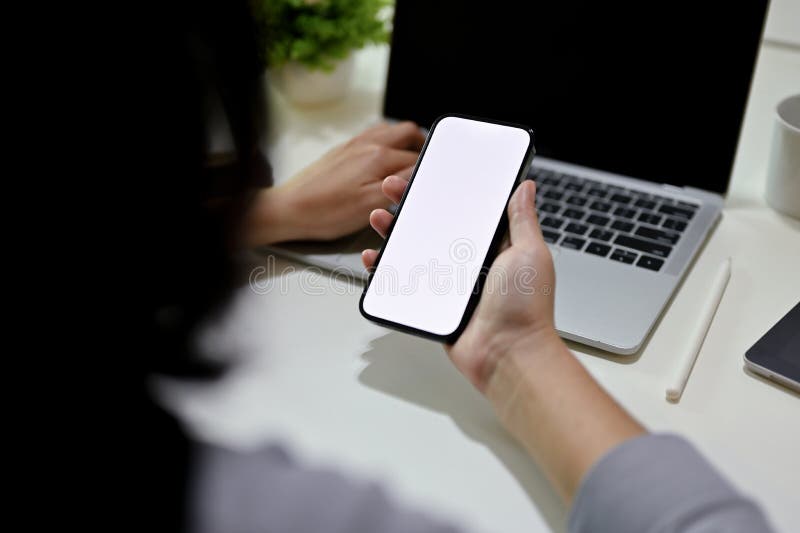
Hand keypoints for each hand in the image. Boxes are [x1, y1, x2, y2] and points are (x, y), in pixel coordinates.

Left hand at [244, 122, 424, 245]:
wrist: (291, 208)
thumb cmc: (327, 211)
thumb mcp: (372, 203)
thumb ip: (401, 184)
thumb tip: (423, 170)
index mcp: (379, 156)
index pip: (418, 156)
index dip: (431, 167)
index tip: (439, 176)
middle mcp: (368, 143)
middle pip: (408, 133)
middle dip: (423, 145)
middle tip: (431, 162)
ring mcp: (354, 144)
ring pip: (390, 131)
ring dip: (405, 140)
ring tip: (412, 158)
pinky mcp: (343, 150)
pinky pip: (373, 136)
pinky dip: (387, 142)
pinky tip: (385, 158)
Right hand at [363, 177, 557, 390]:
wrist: (509, 356)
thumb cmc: (526, 308)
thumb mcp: (530, 253)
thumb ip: (523, 219)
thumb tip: (526, 187)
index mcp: (492, 246)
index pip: (463, 210)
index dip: (443, 191)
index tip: (425, 174)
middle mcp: (469, 262)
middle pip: (433, 226)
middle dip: (410, 205)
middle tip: (391, 188)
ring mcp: (449, 284)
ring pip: (414, 251)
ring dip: (393, 232)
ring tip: (379, 218)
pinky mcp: (433, 305)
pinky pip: (405, 283)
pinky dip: (386, 270)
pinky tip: (374, 258)